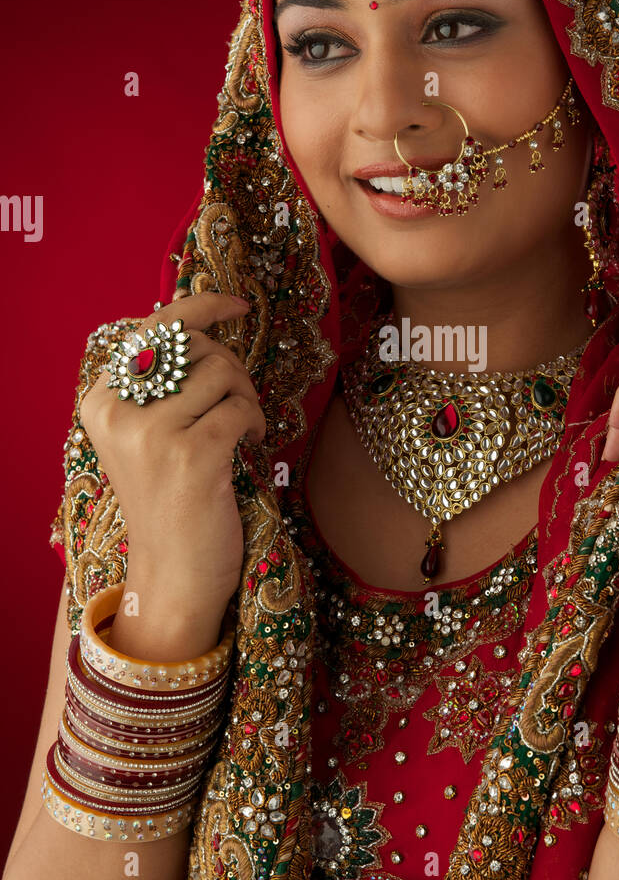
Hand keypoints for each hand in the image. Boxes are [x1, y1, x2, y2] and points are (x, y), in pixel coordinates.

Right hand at [79, 292, 265, 631]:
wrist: (174, 574)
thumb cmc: (171, 500)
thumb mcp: (148, 436)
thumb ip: (161, 385)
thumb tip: (202, 326)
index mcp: (102, 401)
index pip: (154, 328)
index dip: (202, 306)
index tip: (238, 305)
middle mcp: (119, 412)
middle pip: (195, 347)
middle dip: (231, 367)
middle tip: (237, 405)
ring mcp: (153, 434)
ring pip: (222, 371)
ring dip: (246, 396)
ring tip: (240, 429)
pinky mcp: (191, 456)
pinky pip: (241, 406)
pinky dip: (255, 421)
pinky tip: (249, 445)